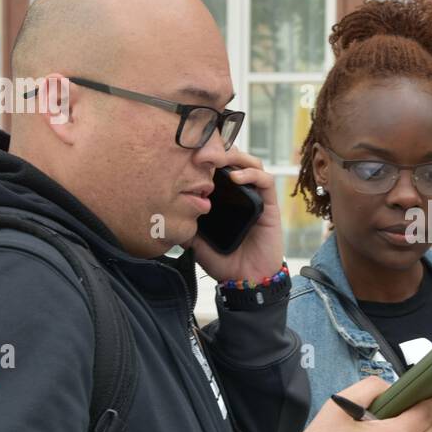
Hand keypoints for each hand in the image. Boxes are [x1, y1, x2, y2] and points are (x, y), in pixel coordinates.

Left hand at [185, 152, 284, 283]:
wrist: (245, 281)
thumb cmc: (223, 262)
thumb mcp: (194, 241)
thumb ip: (183, 225)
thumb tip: (162, 212)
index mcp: (223, 199)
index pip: (217, 167)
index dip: (206, 157)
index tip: (188, 155)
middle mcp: (240, 194)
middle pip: (235, 160)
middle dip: (220, 150)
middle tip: (203, 152)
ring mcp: (256, 198)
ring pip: (252, 164)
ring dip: (237, 157)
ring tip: (220, 160)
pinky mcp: (269, 206)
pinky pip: (266, 181)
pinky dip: (252, 174)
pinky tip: (237, 178)